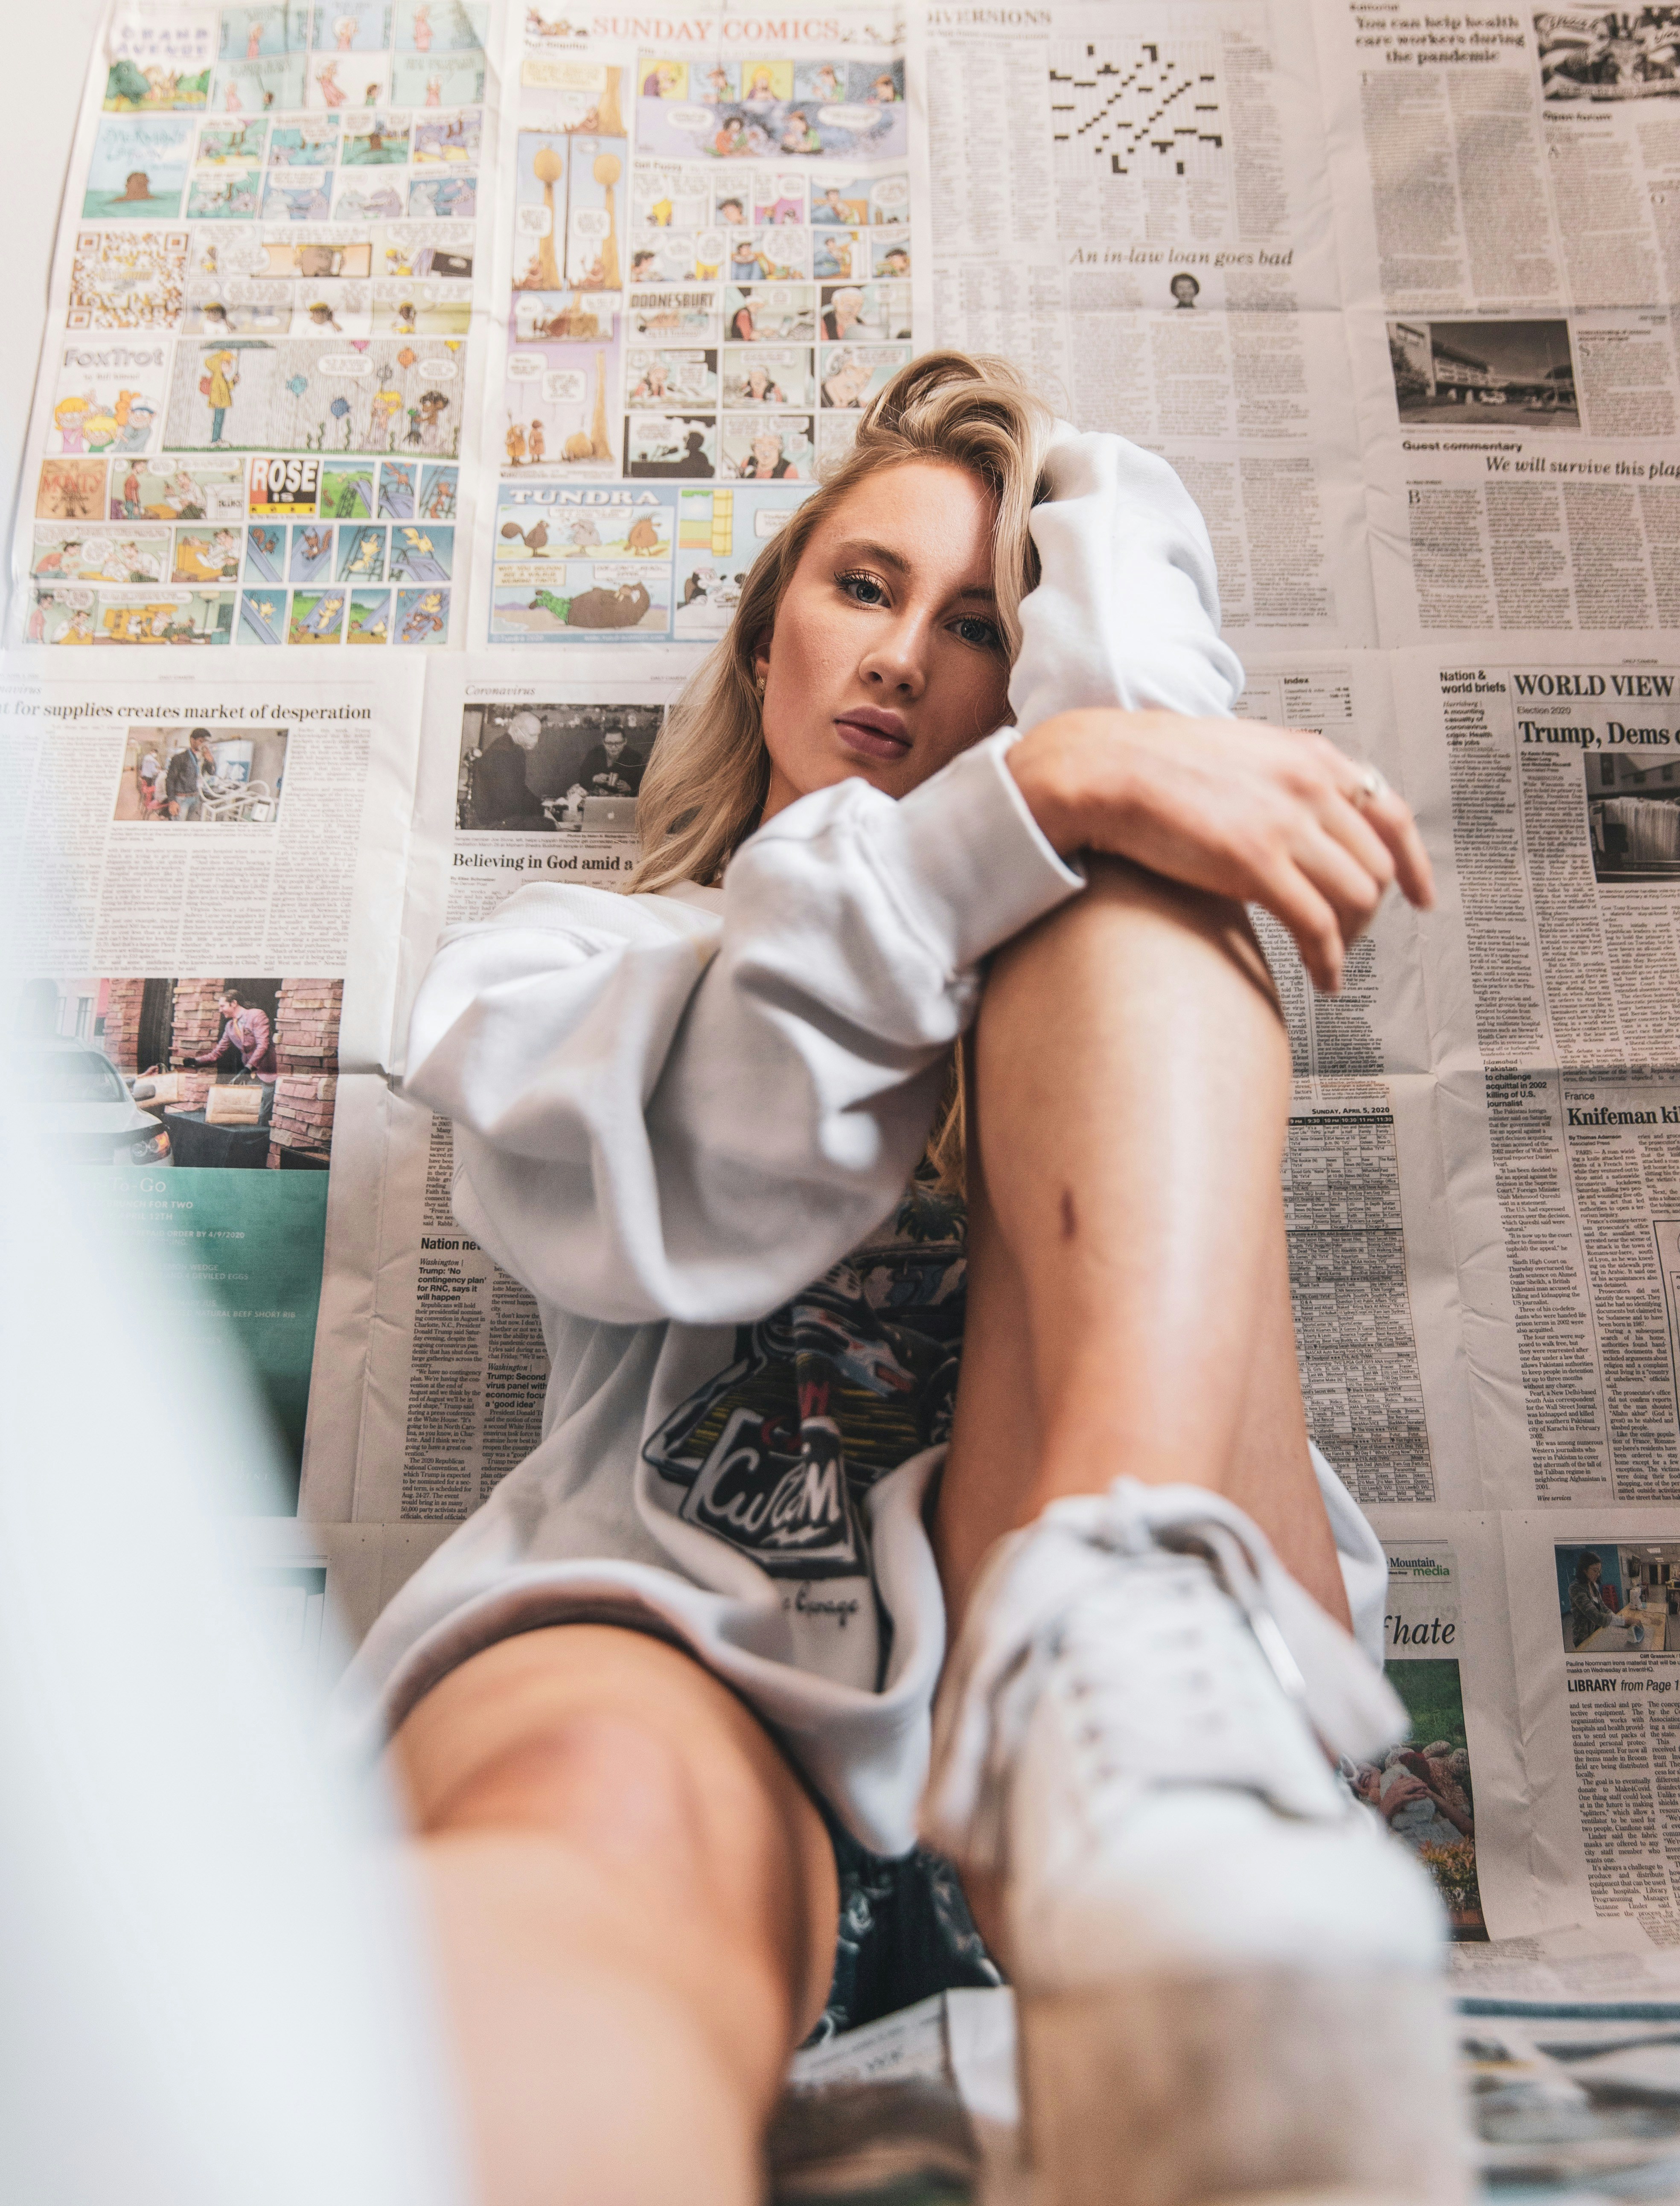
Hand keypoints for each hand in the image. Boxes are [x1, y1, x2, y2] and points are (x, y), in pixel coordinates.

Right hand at [1008, 709, 1434, 993]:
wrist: (1107, 767)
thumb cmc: (1160, 765)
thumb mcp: (1245, 754)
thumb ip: (1286, 781)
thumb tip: (1308, 821)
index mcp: (1311, 757)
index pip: (1390, 812)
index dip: (1413, 863)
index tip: (1419, 894)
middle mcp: (1310, 786)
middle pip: (1376, 865)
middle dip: (1369, 910)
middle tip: (1348, 936)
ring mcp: (1287, 824)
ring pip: (1358, 897)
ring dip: (1351, 938)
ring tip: (1329, 958)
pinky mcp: (1256, 863)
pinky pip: (1319, 925)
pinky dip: (1330, 960)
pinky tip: (1322, 977)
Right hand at [1381, 1774, 1432, 1817]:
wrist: (1384, 1809)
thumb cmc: (1388, 1800)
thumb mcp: (1391, 1789)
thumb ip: (1396, 1782)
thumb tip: (1401, 1775)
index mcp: (1395, 1784)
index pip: (1406, 1779)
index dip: (1414, 1779)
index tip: (1419, 1781)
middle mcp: (1397, 1787)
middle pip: (1410, 1781)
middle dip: (1419, 1782)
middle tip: (1425, 1784)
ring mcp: (1399, 1792)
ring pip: (1412, 1787)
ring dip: (1420, 1786)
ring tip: (1426, 1788)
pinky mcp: (1402, 1799)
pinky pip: (1413, 1796)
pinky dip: (1419, 1796)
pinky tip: (1424, 1796)